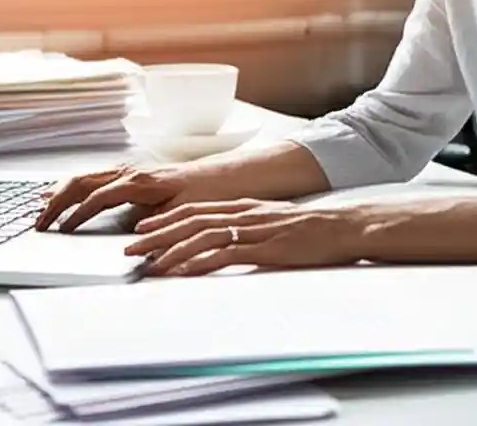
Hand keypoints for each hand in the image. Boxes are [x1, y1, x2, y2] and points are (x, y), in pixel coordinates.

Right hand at [35, 163, 207, 232]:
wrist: (224, 177)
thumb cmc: (206, 195)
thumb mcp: (182, 215)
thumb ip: (156, 228)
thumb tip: (132, 245)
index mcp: (139, 182)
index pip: (95, 198)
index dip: (75, 216)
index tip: (60, 232)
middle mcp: (129, 172)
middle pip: (80, 183)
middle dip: (55, 203)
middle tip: (37, 223)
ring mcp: (128, 171)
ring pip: (83, 177)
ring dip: (59, 193)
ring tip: (37, 208)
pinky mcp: (130, 174)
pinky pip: (93, 178)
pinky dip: (72, 187)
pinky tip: (60, 193)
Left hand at [124, 200, 367, 276]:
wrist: (344, 227)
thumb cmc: (314, 230)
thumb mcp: (275, 223)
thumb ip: (251, 228)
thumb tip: (229, 241)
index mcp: (245, 206)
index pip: (197, 209)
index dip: (166, 218)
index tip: (143, 228)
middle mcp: (244, 213)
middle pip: (190, 220)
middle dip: (157, 233)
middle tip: (132, 246)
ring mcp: (253, 229)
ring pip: (201, 235)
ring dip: (170, 249)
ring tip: (148, 262)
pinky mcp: (264, 248)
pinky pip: (223, 254)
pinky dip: (197, 262)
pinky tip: (181, 271)